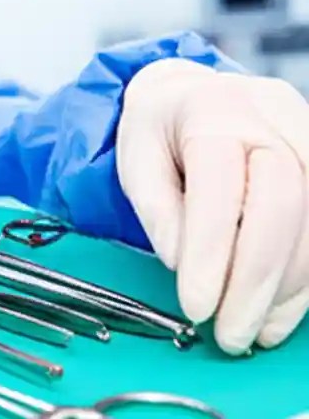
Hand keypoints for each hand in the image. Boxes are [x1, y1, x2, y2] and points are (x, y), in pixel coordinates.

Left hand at [117, 58, 308, 354]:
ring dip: (290, 288)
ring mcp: (306, 135)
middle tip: (231, 334)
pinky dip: (306, 278)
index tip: (195, 307)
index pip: (219, 188)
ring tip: (255, 330)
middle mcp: (270, 116)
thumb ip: (158, 210)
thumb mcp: (136, 161)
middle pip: (283, 204)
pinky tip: (282, 310)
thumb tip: (184, 264)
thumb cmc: (161, 131)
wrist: (193, 94)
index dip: (209, 254)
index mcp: (211, 110)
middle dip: (257, 280)